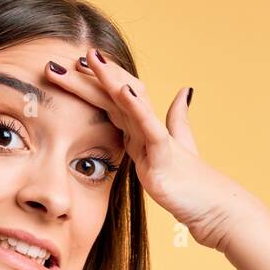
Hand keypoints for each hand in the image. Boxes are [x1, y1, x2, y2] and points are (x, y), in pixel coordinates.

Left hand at [44, 47, 249, 250]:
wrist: (214, 209)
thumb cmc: (193, 184)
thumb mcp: (178, 150)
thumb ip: (177, 121)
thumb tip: (184, 92)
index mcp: (142, 131)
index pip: (112, 101)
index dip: (91, 84)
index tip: (68, 67)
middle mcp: (147, 131)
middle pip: (113, 97)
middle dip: (85, 79)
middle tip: (55, 62)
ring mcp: (156, 142)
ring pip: (130, 106)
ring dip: (109, 81)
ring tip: (90, 60)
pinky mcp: (165, 158)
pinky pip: (151, 131)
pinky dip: (138, 110)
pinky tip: (124, 92)